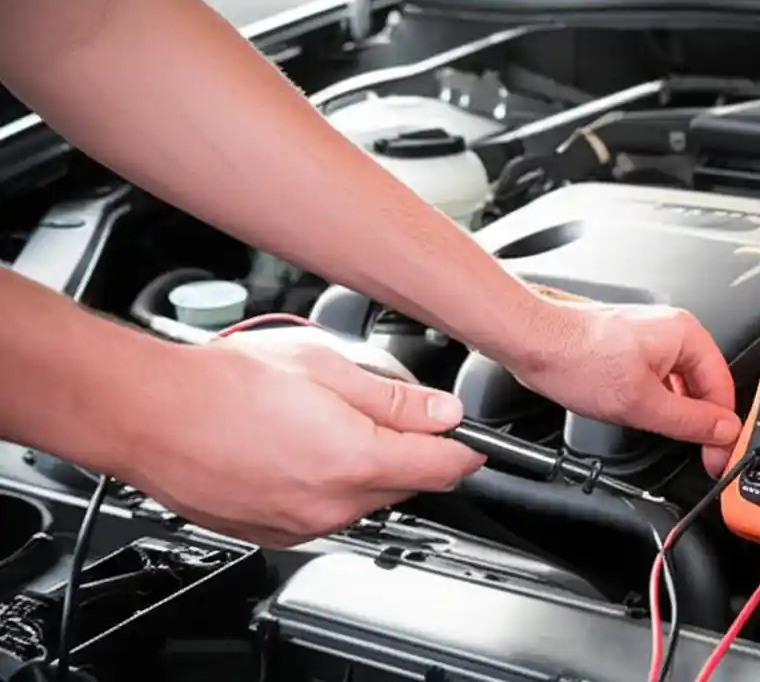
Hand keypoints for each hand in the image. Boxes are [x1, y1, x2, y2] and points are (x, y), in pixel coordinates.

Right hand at [107, 332, 483, 547]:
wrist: (148, 415)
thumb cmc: (224, 385)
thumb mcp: (325, 366)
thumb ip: (393, 397)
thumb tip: (442, 412)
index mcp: (356, 461)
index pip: (444, 468)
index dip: (465, 450)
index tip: (471, 439)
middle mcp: (333, 505)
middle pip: (406, 486)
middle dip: (410, 452)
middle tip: (389, 411)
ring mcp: (301, 525)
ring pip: (364, 501)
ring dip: (366, 468)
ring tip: (327, 420)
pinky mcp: (272, 533)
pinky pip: (323, 513)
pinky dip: (327, 485)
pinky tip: (297, 446)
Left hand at [513, 302, 743, 475]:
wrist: (533, 342)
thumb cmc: (576, 358)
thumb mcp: (641, 403)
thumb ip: (690, 421)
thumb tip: (723, 431)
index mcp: (686, 334)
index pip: (722, 387)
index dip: (723, 426)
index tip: (720, 453)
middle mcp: (672, 330)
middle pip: (702, 385)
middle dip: (698, 420)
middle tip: (697, 452)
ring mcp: (650, 338)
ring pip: (678, 384)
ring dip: (674, 411)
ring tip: (659, 432)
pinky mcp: (631, 347)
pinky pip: (657, 378)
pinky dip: (654, 401)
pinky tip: (640, 415)